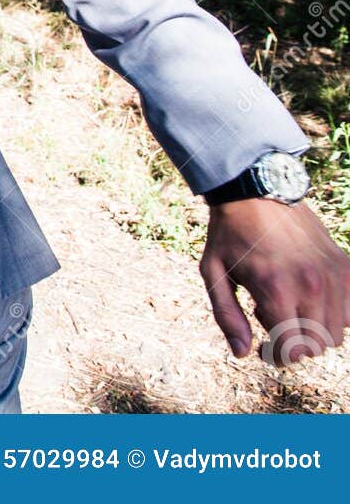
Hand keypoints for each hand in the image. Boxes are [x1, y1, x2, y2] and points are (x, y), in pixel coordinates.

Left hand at [200, 197, 349, 363]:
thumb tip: (243, 353)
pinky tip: (309, 297)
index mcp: (276, 290)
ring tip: (288, 301)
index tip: (265, 349)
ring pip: (337, 332)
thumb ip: (227, 316)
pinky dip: (334, 314)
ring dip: (313, 328)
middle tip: (271, 316)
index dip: (279, 356)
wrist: (258, 193)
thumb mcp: (213, 273)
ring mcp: (333, 276)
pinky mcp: (346, 267)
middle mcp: (311, 286)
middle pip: (317, 345)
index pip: (294, 349)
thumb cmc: (230, 234)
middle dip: (294, 342)